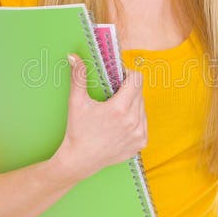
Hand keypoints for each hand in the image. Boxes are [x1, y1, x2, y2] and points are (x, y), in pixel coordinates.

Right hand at [54, 53, 147, 182]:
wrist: (80, 160)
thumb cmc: (77, 131)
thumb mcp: (76, 102)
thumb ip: (78, 77)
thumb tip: (74, 57)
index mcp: (121, 109)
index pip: (137, 79)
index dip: (128, 74)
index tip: (118, 78)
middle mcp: (134, 121)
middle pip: (139, 92)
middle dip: (128, 89)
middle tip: (113, 95)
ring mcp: (139, 134)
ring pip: (142, 107)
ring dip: (132, 104)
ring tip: (115, 111)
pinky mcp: (141, 143)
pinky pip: (143, 122)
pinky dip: (135, 119)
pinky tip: (120, 124)